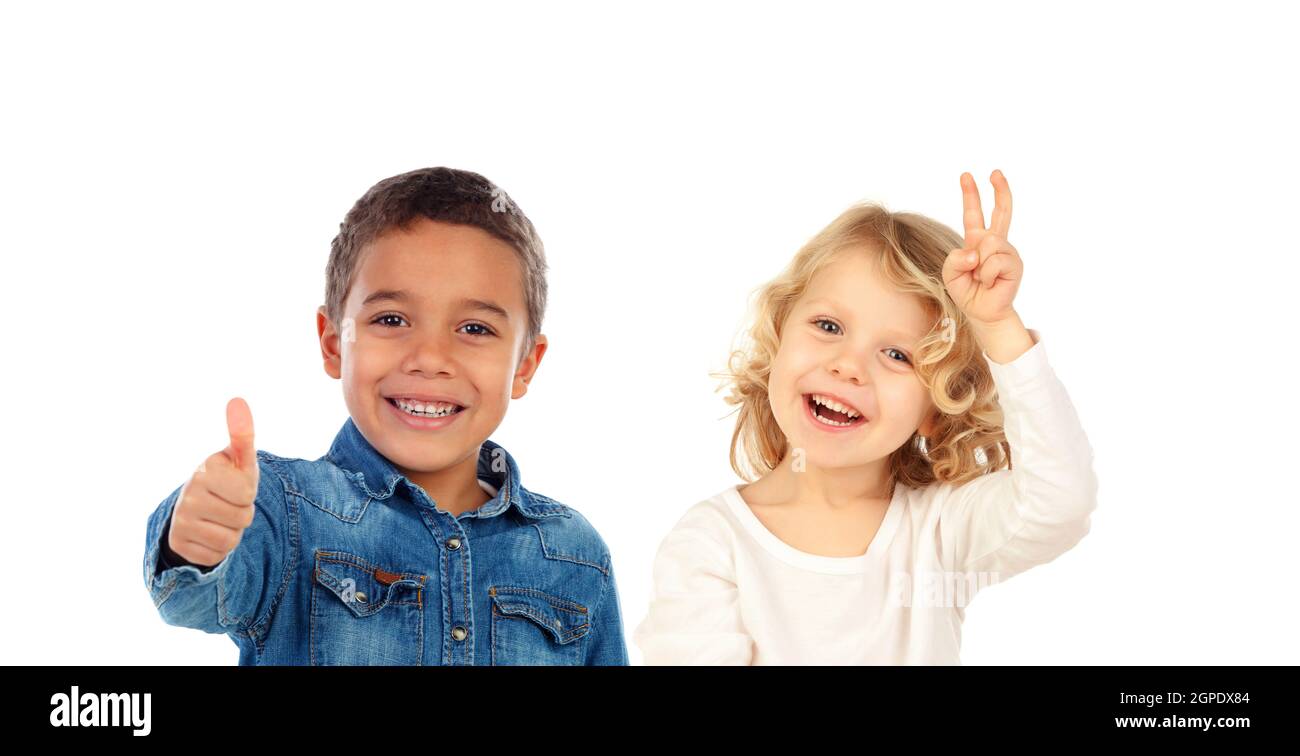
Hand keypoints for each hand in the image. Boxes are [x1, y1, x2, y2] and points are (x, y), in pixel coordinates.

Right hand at [166, 398, 259, 567]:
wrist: (198, 509)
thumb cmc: (227, 480)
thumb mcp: (239, 459)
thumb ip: (242, 434)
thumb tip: (237, 401)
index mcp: (205, 470)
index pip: (248, 493)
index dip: (249, 492)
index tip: (234, 483)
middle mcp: (188, 493)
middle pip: (243, 518)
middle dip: (242, 513)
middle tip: (227, 502)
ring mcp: (180, 519)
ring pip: (230, 539)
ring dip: (232, 531)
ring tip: (219, 517)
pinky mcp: (178, 544)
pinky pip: (216, 555)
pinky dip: (218, 548)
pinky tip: (208, 533)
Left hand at [941, 170, 1022, 327]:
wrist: (982, 312)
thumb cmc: (967, 291)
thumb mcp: (950, 274)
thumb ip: (955, 259)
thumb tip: (976, 253)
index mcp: (976, 241)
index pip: (974, 214)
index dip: (971, 195)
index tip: (966, 176)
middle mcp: (994, 243)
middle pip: (1001, 212)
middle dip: (999, 190)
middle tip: (995, 172)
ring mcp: (1006, 252)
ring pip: (989, 242)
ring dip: (979, 264)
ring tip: (982, 277)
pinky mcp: (1015, 264)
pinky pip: (995, 260)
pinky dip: (987, 274)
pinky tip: (991, 282)